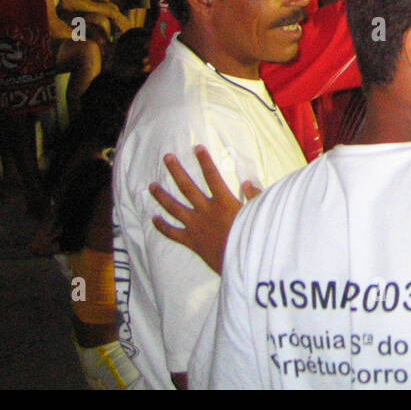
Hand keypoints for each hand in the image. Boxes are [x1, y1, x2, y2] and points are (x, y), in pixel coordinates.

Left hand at [150, 147, 261, 274]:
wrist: (241, 262)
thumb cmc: (253, 237)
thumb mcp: (259, 212)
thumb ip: (254, 196)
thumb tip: (246, 183)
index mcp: (224, 201)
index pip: (212, 175)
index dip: (204, 161)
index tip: (197, 148)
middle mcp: (206, 210)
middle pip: (187, 187)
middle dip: (176, 171)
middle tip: (167, 158)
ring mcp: (196, 225)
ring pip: (174, 207)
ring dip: (162, 196)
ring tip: (151, 186)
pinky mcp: (191, 241)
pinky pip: (172, 232)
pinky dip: (162, 226)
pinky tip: (154, 218)